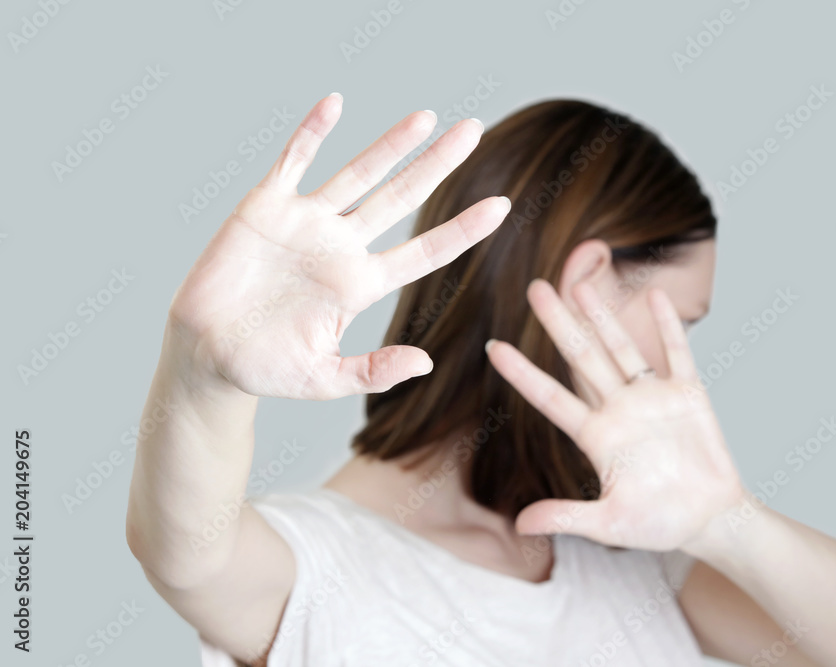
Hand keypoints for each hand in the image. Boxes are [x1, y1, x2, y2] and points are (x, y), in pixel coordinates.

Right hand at [168, 94, 508, 398]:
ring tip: (426, 117)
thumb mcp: (324, 378)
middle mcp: (341, 246)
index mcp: (360, 284)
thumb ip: (372, 371)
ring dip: (390, 145)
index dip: (462, 229)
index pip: (424, 252)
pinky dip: (311, 133)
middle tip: (473, 130)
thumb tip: (426, 361)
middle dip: (437, 165)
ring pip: (358, 173)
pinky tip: (335, 104)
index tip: (501, 206)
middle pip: (401, 197)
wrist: (207, 354)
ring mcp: (306, 223)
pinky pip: (293, 161)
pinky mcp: (265, 208)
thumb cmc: (266, 369)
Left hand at [486, 279, 744, 552]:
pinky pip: (675, 353)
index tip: (493, 347)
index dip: (523, 373)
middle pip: (582, 358)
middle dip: (558, 324)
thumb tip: (519, 525)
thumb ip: (567, 518)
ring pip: (621, 348)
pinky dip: (666, 325)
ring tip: (581, 285)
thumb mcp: (609, 524)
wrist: (711, 520)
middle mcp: (619, 410)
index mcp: (597, 437)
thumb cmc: (660, 524)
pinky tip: (653, 296)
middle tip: (535, 288)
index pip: (551, 397)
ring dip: (603, 317)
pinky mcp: (688, 395)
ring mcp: (652, 398)